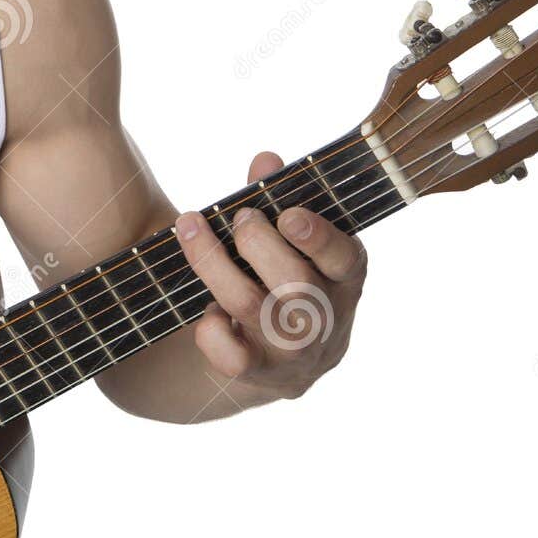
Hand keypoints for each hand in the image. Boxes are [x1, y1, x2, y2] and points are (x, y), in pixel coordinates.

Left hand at [173, 150, 367, 400]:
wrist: (276, 362)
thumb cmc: (280, 278)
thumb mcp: (289, 241)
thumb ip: (277, 199)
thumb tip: (265, 159)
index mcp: (345, 278)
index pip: (345, 259)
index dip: (318, 237)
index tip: (287, 214)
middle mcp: (327, 319)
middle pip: (294, 283)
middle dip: (257, 243)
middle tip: (239, 217)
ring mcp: (295, 353)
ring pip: (251, 308)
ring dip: (214, 265)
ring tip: (191, 228)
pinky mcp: (262, 378)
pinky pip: (233, 360)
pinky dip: (211, 332)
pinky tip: (205, 312)